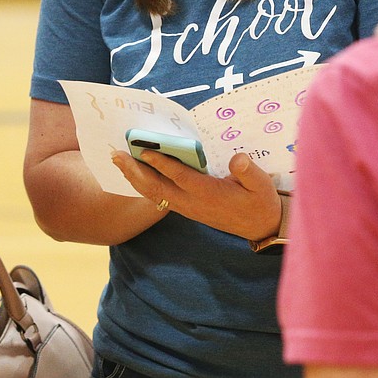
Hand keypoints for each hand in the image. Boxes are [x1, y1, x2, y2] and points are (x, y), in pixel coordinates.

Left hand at [111, 149, 281, 241]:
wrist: (260, 226)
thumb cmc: (260, 201)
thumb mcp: (261, 185)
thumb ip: (248, 171)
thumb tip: (238, 159)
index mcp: (209, 194)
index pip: (180, 177)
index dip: (162, 164)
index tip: (144, 150)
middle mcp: (193, 203)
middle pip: (157, 188)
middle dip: (135, 171)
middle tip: (116, 154)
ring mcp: (187, 208)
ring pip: (154, 194)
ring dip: (134, 178)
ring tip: (117, 161)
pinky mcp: (186, 208)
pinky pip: (158, 197)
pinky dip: (143, 185)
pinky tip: (133, 173)